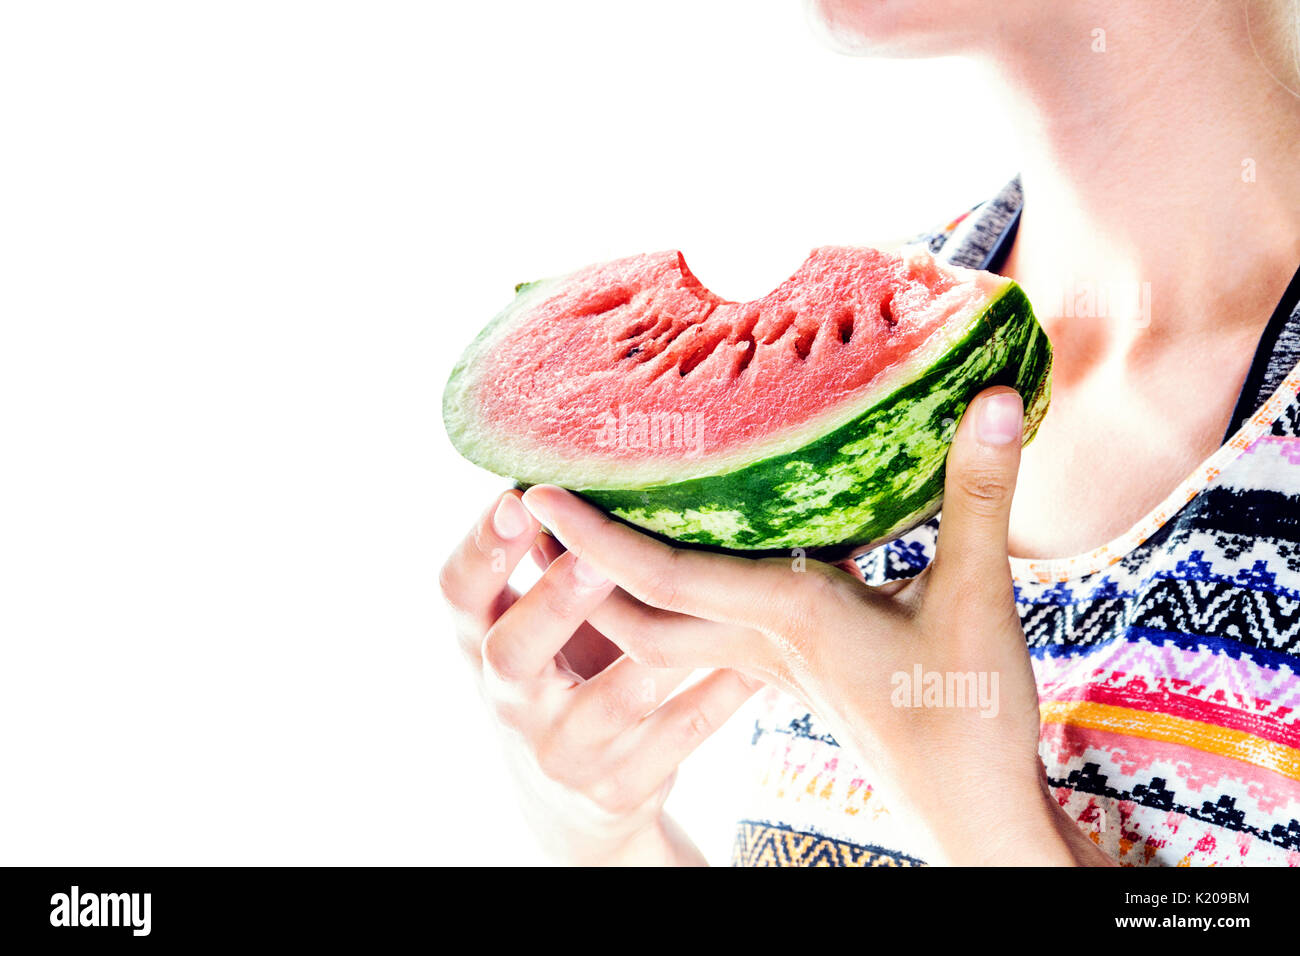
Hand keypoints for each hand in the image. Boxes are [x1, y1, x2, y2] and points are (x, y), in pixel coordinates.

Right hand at [438, 490, 759, 865]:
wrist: (572, 801)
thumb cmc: (562, 671)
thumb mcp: (537, 626)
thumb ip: (551, 560)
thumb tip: (589, 447)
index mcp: (483, 642)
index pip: (458, 592)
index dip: (481, 549)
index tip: (515, 498)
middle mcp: (510, 700)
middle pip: (513, 653)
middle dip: (554, 601)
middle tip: (594, 556)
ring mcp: (563, 749)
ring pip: (614, 696)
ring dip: (662, 646)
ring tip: (708, 598)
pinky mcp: (619, 786)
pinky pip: (680, 732)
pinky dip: (720, 691)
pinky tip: (758, 658)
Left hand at [519, 387, 1111, 865]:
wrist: (977, 817)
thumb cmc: (972, 723)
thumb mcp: (978, 600)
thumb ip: (982, 494)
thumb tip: (995, 396)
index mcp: (786, 620)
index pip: (660, 576)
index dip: (592, 536)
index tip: (531, 491)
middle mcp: (762, 642)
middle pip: (636, 611)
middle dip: (578, 566)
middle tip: (536, 504)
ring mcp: (771, 665)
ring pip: (663, 630)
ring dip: (616, 586)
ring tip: (586, 527)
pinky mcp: (792, 674)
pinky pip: (704, 636)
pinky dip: (670, 598)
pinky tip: (689, 557)